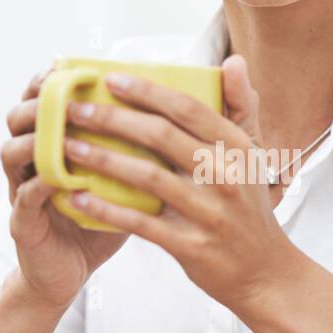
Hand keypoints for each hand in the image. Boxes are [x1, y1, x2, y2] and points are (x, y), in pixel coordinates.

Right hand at [0, 68, 128, 309]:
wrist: (72, 272)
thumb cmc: (100, 220)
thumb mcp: (122, 180)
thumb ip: (139, 148)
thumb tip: (184, 115)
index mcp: (52, 142)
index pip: (43, 99)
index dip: (52, 79)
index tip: (74, 65)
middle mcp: (30, 160)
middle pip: (18, 116)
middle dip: (38, 101)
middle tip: (64, 93)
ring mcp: (20, 190)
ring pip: (12, 152)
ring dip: (35, 138)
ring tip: (61, 132)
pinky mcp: (22, 224)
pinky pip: (24, 198)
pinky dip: (40, 185)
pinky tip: (59, 180)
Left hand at [53, 56, 300, 313]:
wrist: (264, 272)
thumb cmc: (249, 207)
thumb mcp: (254, 156)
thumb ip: (241, 107)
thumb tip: (232, 61)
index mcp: (236, 147)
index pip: (186, 108)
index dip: (146, 91)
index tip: (109, 79)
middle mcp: (225, 176)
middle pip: (160, 136)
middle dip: (112, 119)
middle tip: (74, 110)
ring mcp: (208, 212)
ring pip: (146, 177)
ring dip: (102, 159)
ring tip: (67, 148)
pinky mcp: (191, 246)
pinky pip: (140, 223)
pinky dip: (107, 209)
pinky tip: (79, 197)